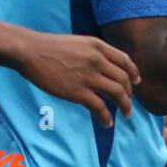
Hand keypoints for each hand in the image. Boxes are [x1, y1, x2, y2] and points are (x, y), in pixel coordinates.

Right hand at [15, 33, 138, 127]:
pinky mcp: (77, 92)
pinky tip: (107, 123)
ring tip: (126, 115)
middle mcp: (98, 60)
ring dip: (125, 105)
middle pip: (124, 78)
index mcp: (98, 46)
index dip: (134, 73)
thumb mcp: (78, 43)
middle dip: (130, 93)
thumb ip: (93, 53)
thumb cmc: (50, 47)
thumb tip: (103, 66)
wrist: (30, 51)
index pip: (125, 60)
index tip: (136, 82)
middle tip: (129, 102)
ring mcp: (88, 76)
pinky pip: (99, 107)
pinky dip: (106, 117)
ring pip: (117, 93)